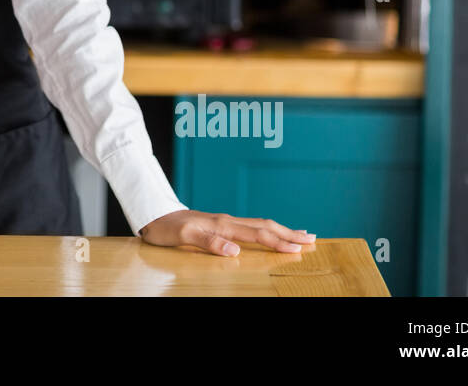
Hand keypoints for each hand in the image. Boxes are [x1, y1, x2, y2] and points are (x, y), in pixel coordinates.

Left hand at [138, 210, 314, 256]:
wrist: (154, 215)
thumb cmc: (166, 229)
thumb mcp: (183, 237)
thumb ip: (209, 242)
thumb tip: (235, 251)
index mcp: (223, 225)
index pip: (257, 234)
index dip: (278, 242)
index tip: (299, 248)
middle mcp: (228, 221)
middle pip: (265, 226)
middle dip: (289, 233)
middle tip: (313, 239)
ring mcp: (225, 221)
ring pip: (261, 224)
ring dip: (282, 230)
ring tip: (302, 234)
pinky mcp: (221, 224)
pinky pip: (251, 226)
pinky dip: (268, 230)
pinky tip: (271, 233)